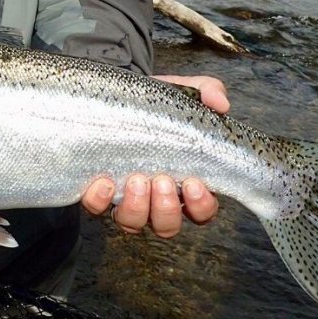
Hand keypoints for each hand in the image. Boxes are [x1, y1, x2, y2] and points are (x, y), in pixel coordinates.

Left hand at [80, 75, 226, 237]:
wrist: (116, 95)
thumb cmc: (157, 103)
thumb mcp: (185, 93)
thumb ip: (208, 93)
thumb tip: (222, 104)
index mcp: (184, 182)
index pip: (201, 211)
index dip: (201, 205)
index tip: (194, 183)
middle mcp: (155, 198)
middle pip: (167, 225)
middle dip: (166, 208)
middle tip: (162, 180)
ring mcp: (125, 198)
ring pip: (134, 223)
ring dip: (137, 207)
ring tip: (137, 179)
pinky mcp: (96, 191)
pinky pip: (95, 207)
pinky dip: (99, 200)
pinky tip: (103, 182)